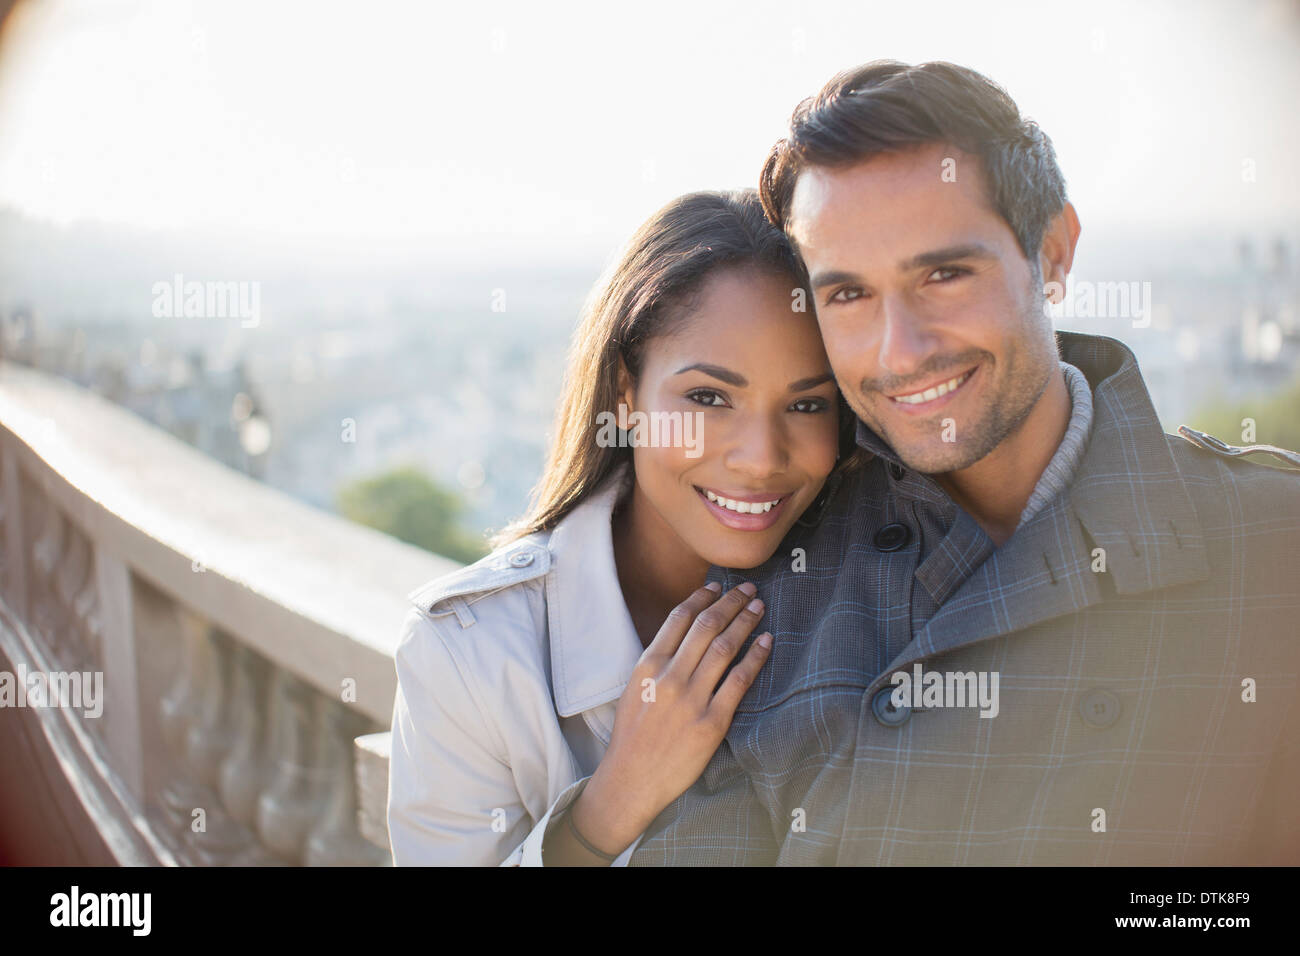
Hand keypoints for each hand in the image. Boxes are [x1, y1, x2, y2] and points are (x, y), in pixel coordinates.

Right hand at [569, 581, 771, 856]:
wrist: (631, 779)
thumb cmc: (633, 735)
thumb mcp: (635, 689)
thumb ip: (657, 662)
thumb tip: (684, 634)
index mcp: (648, 665)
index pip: (679, 618)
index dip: (702, 598)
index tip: (717, 587)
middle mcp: (670, 677)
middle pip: (707, 626)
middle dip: (730, 602)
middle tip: (748, 589)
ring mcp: (692, 699)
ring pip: (725, 647)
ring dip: (745, 621)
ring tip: (758, 608)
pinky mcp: (712, 722)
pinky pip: (740, 681)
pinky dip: (756, 657)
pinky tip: (766, 642)